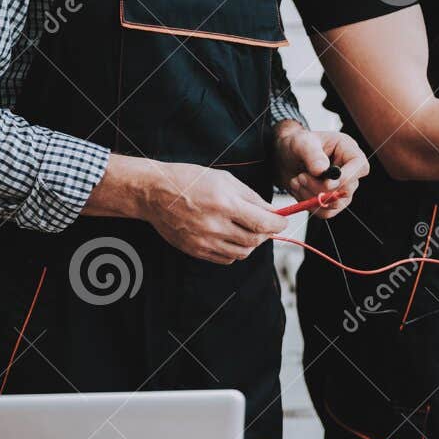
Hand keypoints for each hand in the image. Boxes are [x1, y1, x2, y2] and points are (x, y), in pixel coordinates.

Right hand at [139, 162, 290, 264]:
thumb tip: (272, 212)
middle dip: (266, 233)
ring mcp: (204, 241)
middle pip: (255, 240)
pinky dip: (234, 251)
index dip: (279, 224)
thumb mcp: (224, 179)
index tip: (283, 221)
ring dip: (251, 243)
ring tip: (246, 229)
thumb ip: (250, 197)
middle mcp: (215, 225)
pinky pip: (225, 259)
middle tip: (266, 224)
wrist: (155, 193)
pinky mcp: (196, 251)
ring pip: (242, 253)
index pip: (264, 223)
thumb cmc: (190, 181)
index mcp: (225, 204)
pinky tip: (230, 236)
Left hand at [272, 121, 368, 219]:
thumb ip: (312, 155)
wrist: (285, 156)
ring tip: (297, 181)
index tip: (326, 181)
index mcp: (348, 150)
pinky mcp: (331, 201)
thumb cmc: (297, 144)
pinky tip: (299, 189)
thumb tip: (322, 170)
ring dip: (312, 197)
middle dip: (320, 188)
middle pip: (347, 189)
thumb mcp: (302, 143)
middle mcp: (349, 170)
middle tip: (301, 177)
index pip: (361, 167)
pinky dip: (309, 204)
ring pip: (335, 204)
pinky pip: (325, 212)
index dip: (347, 177)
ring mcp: (341, 188)